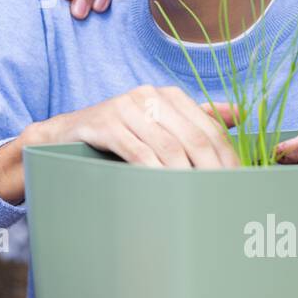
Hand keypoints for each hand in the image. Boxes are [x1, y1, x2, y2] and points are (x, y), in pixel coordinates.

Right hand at [0, 86, 240, 203]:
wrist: (58, 139)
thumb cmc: (113, 137)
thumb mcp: (154, 126)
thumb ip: (193, 120)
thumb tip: (238, 114)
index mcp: (167, 96)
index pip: (208, 128)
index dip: (227, 157)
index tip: (239, 183)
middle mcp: (148, 96)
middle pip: (192, 137)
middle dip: (211, 170)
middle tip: (223, 197)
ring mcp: (124, 107)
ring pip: (167, 146)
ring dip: (186, 177)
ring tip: (199, 201)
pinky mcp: (104, 123)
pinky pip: (137, 151)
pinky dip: (154, 173)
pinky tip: (164, 191)